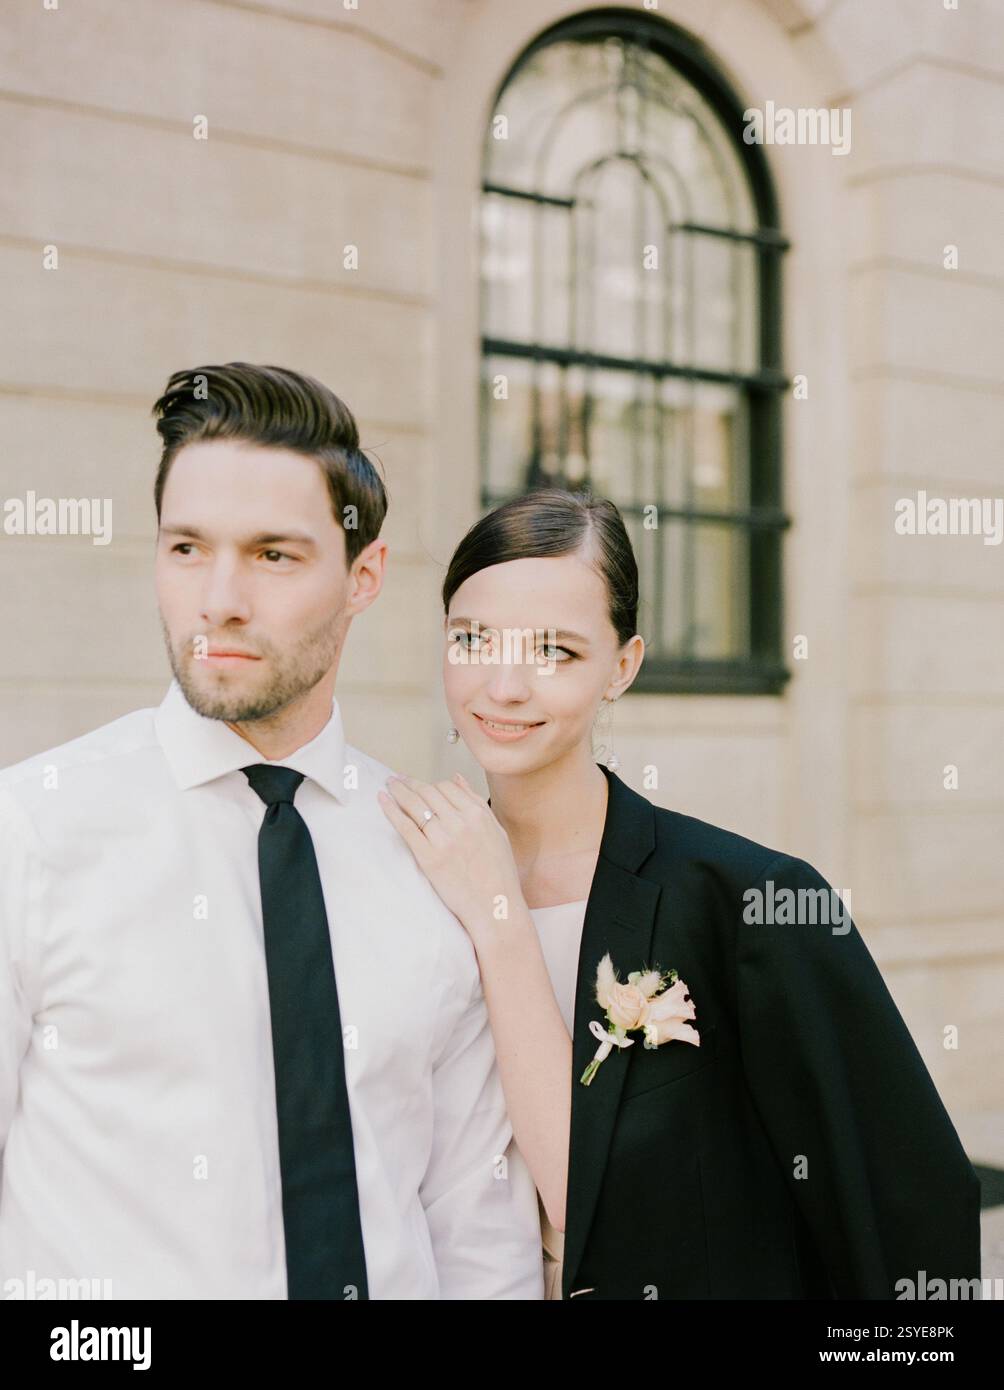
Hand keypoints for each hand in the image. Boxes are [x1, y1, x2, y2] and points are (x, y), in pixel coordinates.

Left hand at [377, 772, 523, 935]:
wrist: (495, 906)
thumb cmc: (499, 872)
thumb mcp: (496, 830)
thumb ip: (476, 802)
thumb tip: (457, 778)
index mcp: (478, 814)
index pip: (447, 787)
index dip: (429, 784)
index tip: (418, 785)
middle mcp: (460, 823)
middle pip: (428, 792)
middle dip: (409, 783)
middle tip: (396, 779)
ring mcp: (443, 839)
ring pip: (415, 805)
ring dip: (398, 791)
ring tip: (389, 784)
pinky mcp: (428, 857)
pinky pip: (406, 826)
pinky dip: (391, 810)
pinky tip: (382, 800)